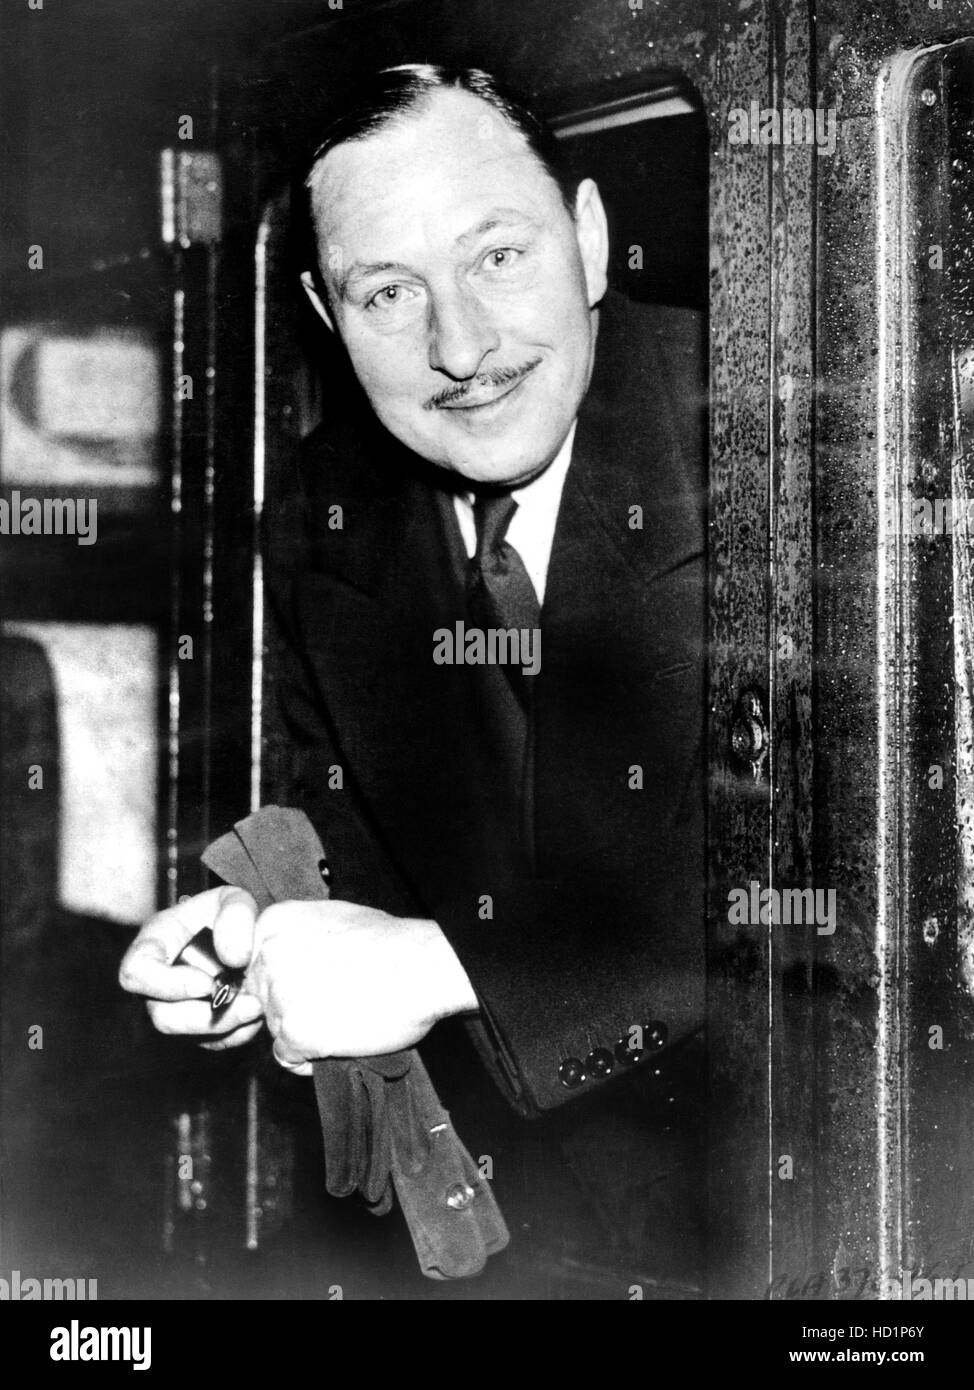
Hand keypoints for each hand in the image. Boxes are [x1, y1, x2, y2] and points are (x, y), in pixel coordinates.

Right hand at [118, 887, 264, 1050]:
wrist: (243, 936)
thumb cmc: (226, 914)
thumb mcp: (233, 899)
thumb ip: (236, 915)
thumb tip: (234, 958)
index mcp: (152, 946)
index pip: (136, 974)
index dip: (167, 985)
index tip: (207, 983)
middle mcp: (157, 984)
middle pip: (162, 1017)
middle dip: (204, 1016)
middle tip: (246, 1001)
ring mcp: (177, 1008)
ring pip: (188, 1035)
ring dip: (225, 1026)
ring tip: (257, 1006)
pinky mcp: (199, 1027)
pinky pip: (212, 1043)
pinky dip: (237, 1033)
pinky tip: (257, 1013)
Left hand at [244, 901, 478, 1072]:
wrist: (420, 967)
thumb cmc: (390, 942)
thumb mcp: (335, 919)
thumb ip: (301, 937)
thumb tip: (295, 957)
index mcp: (274, 923)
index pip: (257, 963)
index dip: (284, 979)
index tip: (311, 984)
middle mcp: (266, 957)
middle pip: (263, 996)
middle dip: (292, 1006)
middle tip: (331, 1005)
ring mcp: (277, 996)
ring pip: (275, 1028)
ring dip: (302, 1033)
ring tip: (341, 1022)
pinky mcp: (293, 1033)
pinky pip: (287, 1057)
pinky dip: (309, 1059)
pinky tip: (337, 1044)